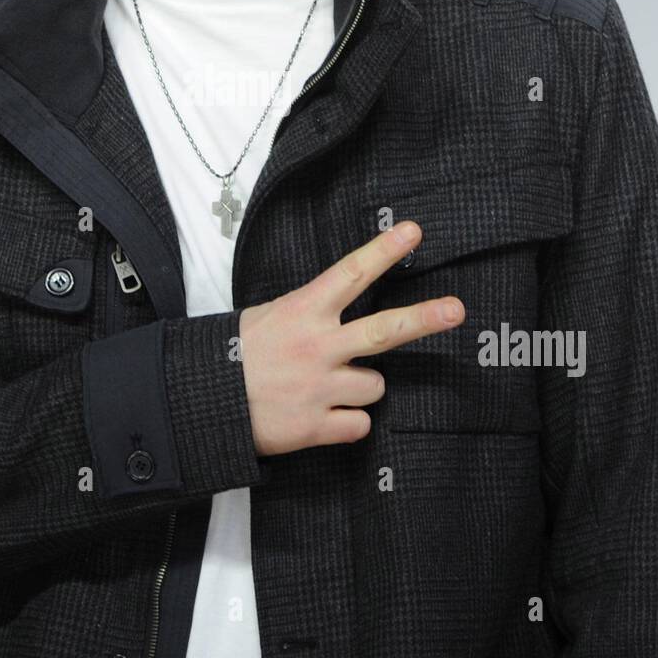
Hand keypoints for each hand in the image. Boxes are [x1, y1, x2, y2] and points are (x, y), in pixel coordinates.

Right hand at [237, 221, 464, 455]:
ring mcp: (318, 387)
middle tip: (456, 310)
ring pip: (376, 385)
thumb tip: (337, 307)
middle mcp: (316, 347)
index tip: (412, 232)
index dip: (383, 251)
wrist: (202, 401)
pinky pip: (359, 425)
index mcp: (302, 312)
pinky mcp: (315, 426)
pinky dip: (347, 423)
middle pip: (383, 330)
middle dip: (424, 318)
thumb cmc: (234, 355)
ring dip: (361, 387)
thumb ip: (307, 312)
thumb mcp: (265, 316)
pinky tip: (322, 416)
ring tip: (329, 387)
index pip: (350, 274)